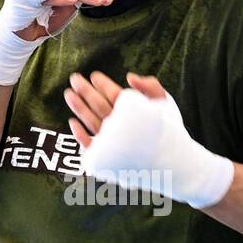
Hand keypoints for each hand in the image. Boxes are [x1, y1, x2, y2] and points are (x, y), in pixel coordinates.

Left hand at [65, 71, 234, 208]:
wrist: (174, 166)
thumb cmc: (170, 132)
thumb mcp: (166, 104)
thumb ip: (151, 87)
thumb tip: (129, 76)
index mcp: (137, 113)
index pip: (115, 95)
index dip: (103, 84)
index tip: (94, 76)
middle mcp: (124, 128)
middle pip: (100, 106)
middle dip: (86, 91)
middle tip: (75, 79)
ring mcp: (114, 145)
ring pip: (92, 122)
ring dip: (79, 108)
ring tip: (68, 94)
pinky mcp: (109, 159)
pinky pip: (90, 146)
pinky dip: (80, 135)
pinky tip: (72, 122)